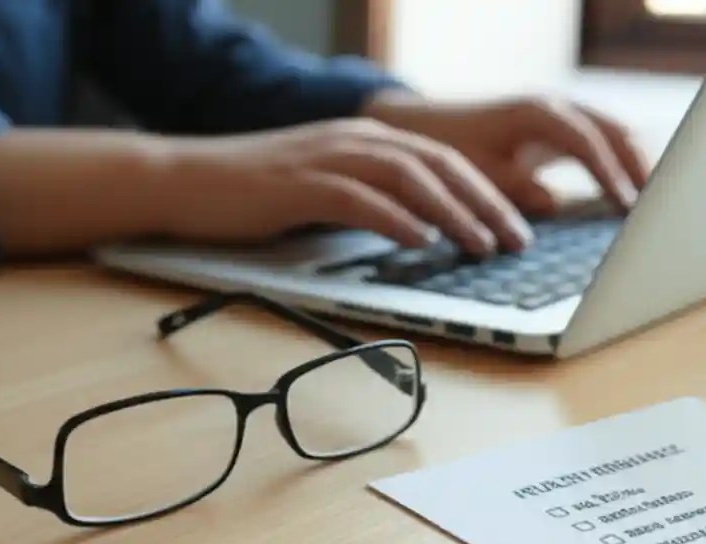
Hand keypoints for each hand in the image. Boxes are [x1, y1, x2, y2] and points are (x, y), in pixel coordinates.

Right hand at [161, 119, 534, 254]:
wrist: (185, 180)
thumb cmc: (258, 194)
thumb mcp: (328, 188)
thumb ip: (375, 199)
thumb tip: (425, 230)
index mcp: (367, 138)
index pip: (444, 159)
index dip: (488, 190)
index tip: (521, 224)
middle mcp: (354, 139)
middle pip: (439, 164)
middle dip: (486, 202)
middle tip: (520, 239)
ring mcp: (327, 158)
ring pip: (408, 177)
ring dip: (452, 212)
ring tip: (482, 244)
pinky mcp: (299, 185)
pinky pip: (358, 198)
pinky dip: (395, 219)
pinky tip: (420, 241)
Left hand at [362, 92, 650, 218]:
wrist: (431, 128)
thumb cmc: (453, 150)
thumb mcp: (479, 172)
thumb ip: (516, 187)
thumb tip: (555, 204)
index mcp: (536, 113)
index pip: (587, 141)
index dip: (610, 173)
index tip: (627, 205)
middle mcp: (557, 107)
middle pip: (614, 130)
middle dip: (641, 166)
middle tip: (662, 207)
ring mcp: (564, 115)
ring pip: (616, 134)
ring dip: (638, 165)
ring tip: (658, 206)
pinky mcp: (565, 130)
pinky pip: (606, 142)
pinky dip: (624, 164)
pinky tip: (635, 197)